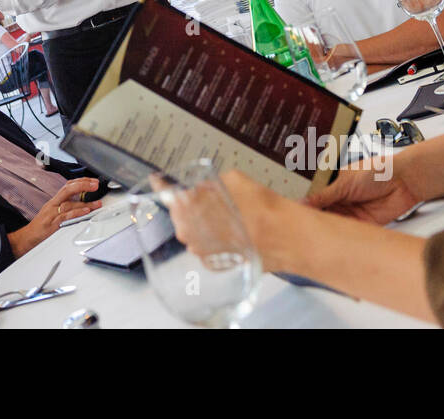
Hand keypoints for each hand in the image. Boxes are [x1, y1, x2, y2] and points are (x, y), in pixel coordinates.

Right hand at [7, 178, 100, 256]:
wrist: (26, 238)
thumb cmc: (41, 227)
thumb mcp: (53, 213)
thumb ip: (66, 208)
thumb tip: (83, 204)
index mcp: (54, 201)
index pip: (68, 185)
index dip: (81, 181)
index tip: (92, 181)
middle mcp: (53, 205)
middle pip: (68, 189)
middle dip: (83, 185)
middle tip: (95, 185)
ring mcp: (52, 214)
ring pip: (69, 203)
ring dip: (85, 203)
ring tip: (97, 204)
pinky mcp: (52, 224)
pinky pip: (65, 216)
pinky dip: (76, 213)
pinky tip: (85, 211)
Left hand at [169, 171, 300, 270]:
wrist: (286, 237)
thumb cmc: (264, 209)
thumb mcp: (235, 180)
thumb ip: (212, 183)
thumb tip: (202, 188)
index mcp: (193, 207)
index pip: (167, 194)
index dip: (161, 186)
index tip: (156, 180)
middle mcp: (192, 232)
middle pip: (177, 216)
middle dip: (184, 206)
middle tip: (199, 197)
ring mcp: (202, 250)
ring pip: (189, 233)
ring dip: (196, 223)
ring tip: (217, 215)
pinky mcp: (214, 264)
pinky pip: (203, 247)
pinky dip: (208, 238)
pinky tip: (226, 231)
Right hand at [304, 158, 421, 225]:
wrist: (404, 182)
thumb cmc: (378, 171)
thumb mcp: (345, 182)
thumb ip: (324, 195)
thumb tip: (303, 202)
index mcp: (330, 183)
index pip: (310, 194)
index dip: (299, 201)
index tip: (288, 208)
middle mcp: (337, 198)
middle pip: (318, 210)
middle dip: (308, 216)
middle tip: (293, 223)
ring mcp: (347, 211)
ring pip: (329, 222)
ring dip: (321, 227)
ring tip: (306, 231)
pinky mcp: (359, 224)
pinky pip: (344, 231)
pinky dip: (336, 235)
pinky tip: (326, 236)